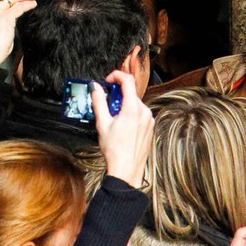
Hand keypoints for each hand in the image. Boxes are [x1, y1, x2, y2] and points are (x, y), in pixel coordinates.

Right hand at [92, 70, 152, 188]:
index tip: (108, 81)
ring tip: (114, 120)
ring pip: (135, 104)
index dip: (116, 76)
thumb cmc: (115, 151)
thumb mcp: (102, 123)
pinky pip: (140, 114)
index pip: (127, 80)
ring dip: (123, 106)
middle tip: (107, 105)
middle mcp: (144, 112)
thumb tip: (95, 88)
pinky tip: (123, 127)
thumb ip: (99, 101)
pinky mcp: (150, 127)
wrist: (126, 170)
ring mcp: (149, 120)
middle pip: (130, 93)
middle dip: (117, 95)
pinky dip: (130, 114)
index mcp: (133, 109)